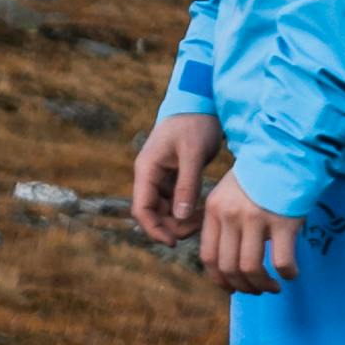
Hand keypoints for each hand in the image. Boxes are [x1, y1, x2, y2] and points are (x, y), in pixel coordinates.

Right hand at [130, 111, 222, 247]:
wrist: (201, 101)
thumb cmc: (196, 123)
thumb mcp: (193, 154)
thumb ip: (187, 185)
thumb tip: (180, 218)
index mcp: (147, 169)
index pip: (141, 209)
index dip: (154, 230)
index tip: (174, 243)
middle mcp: (149, 175)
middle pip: (153, 213)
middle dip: (172, 227)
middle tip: (199, 228)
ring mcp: (160, 176)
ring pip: (165, 210)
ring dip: (181, 220)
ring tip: (203, 218)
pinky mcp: (172, 176)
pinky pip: (175, 201)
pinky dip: (186, 209)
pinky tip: (203, 210)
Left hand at [196, 167, 302, 293]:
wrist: (286, 151)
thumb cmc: (258, 177)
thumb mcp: (228, 193)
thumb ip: (222, 222)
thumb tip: (224, 263)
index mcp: (214, 209)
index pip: (209, 256)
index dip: (220, 280)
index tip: (233, 288)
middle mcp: (231, 215)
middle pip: (229, 267)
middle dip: (243, 287)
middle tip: (257, 290)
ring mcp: (257, 218)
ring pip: (251, 268)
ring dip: (262, 286)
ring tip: (273, 287)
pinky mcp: (283, 221)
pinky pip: (281, 261)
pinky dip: (287, 274)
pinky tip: (291, 274)